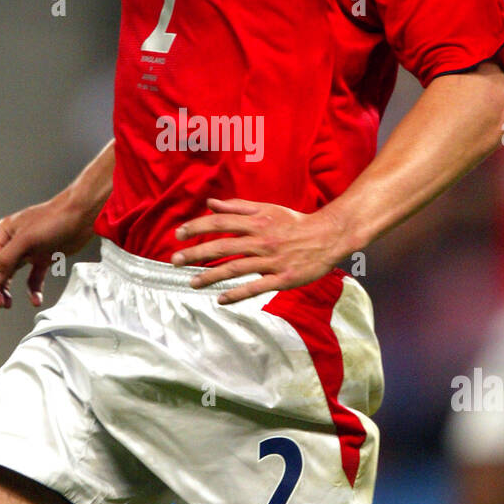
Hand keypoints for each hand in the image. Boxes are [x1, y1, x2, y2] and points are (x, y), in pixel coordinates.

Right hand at [0, 192, 95, 308]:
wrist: (82, 215)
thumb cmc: (54, 219)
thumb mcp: (26, 239)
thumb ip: (7, 259)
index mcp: (5, 233)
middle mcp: (14, 242)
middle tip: (0, 304)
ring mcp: (29, 251)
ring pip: (12, 275)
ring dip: (8, 291)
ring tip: (8, 304)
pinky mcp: (44, 257)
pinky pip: (33, 278)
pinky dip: (32, 289)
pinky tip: (35, 299)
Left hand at [170, 197, 347, 303]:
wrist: (328, 237)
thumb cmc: (295, 222)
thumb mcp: (267, 209)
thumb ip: (238, 207)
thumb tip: (211, 204)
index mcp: (257, 221)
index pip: (220, 222)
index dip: (197, 227)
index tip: (179, 234)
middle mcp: (261, 240)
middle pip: (223, 245)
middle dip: (196, 253)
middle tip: (174, 261)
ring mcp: (271, 260)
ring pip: (236, 268)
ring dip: (211, 276)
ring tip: (192, 282)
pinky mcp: (282, 278)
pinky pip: (256, 287)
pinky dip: (237, 293)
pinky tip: (220, 299)